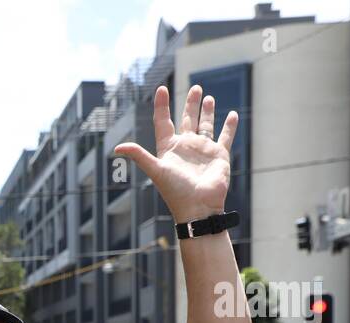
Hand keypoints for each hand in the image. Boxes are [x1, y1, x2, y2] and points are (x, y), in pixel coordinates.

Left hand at [113, 85, 237, 221]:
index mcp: (168, 148)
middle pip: (187, 119)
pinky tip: (232, 114)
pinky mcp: (219, 155)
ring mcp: (202, 150)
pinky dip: (229, 126)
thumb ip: (139, 156)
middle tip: (195, 87)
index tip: (161, 89)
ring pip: (205, 125)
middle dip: (191, 103)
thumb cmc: (175, 191)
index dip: (161, 106)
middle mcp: (185, 147)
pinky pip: (225, 137)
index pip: (163, 122)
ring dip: (207, 111)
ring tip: (208, 97)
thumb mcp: (156, 170)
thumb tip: (117, 148)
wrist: (197, 208)